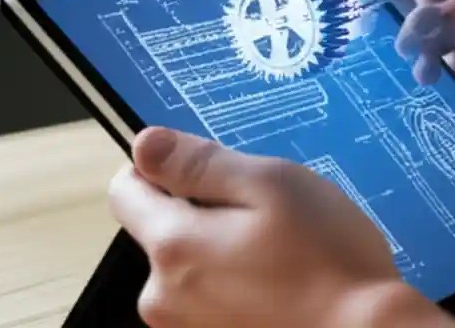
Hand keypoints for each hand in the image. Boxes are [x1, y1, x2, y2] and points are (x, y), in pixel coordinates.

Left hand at [108, 128, 454, 327]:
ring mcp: (186, 327)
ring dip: (222, 251)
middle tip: (267, 216)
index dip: (164, 168)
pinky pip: (210, 298)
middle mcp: (163, 296)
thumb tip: (144, 144)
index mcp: (173, 245)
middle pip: (161, 230)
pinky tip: (280, 285)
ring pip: (188, 266)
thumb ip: (201, 164)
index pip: (126, 188)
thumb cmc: (329, 259)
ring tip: (280, 254)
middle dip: (204, 213)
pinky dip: (237, 285)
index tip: (215, 172)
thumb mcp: (273, 185)